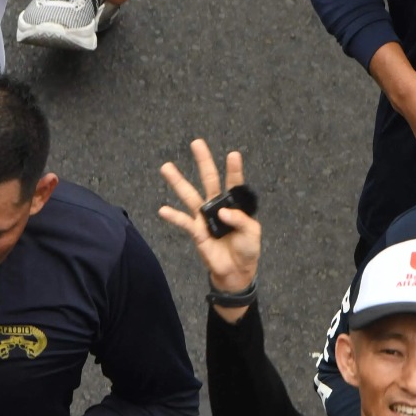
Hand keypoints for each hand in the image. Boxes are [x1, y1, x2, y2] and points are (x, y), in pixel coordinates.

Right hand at [157, 139, 259, 298]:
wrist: (237, 271)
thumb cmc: (246, 250)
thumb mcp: (252, 233)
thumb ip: (241, 220)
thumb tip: (222, 211)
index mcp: (235, 204)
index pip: (234, 183)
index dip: (234, 169)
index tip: (233, 154)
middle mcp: (217, 206)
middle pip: (209, 180)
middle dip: (203, 162)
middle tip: (197, 143)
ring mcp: (205, 217)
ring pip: (190, 195)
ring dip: (178, 182)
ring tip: (166, 167)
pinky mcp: (197, 232)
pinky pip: (184, 222)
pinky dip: (173, 216)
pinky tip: (163, 209)